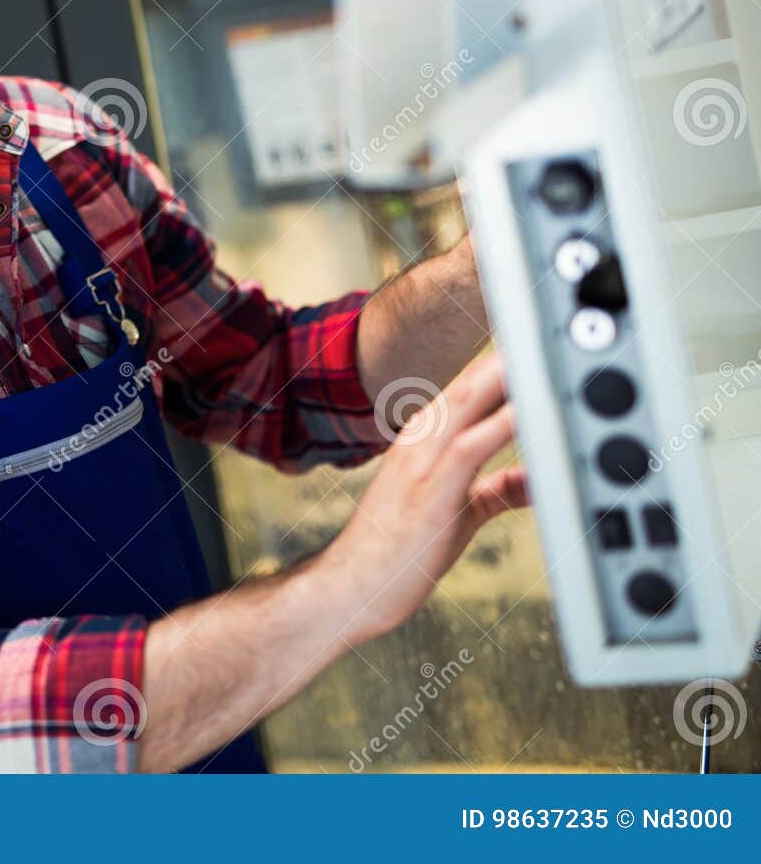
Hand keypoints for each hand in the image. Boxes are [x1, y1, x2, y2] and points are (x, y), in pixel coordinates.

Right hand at [319, 351, 525, 643]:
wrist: (354, 586)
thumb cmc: (399, 549)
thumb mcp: (457, 510)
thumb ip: (497, 489)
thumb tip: (539, 479)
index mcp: (423, 438)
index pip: (470, 386)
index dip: (506, 361)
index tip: (541, 339)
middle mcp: (420, 438)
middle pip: (473, 379)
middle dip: (512, 351)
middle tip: (552, 322)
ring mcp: (422, 459)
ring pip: (471, 399)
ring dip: (510, 373)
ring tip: (547, 346)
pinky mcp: (431, 488)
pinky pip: (472, 445)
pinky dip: (504, 423)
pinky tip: (532, 409)